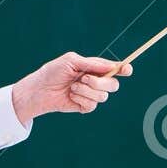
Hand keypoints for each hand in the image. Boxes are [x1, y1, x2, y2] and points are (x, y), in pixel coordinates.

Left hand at [10, 53, 131, 124]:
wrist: (40, 89)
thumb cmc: (53, 72)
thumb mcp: (72, 61)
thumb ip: (92, 63)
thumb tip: (112, 66)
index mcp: (94, 68)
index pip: (114, 69)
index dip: (124, 69)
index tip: (126, 70)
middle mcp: (95, 81)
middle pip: (113, 85)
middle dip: (100, 82)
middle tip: (83, 78)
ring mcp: (91, 95)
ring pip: (103, 96)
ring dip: (86, 91)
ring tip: (72, 87)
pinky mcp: (85, 106)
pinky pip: (92, 105)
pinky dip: (81, 99)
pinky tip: (71, 96)